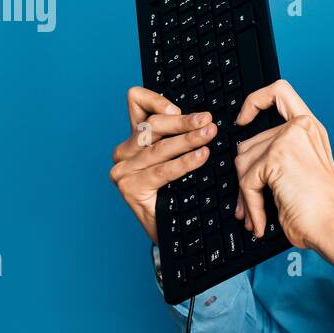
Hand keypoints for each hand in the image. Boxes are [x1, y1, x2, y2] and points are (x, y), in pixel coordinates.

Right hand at [109, 86, 217, 243]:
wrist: (170, 233)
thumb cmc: (176, 192)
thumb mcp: (177, 157)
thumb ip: (179, 135)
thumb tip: (203, 119)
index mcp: (134, 137)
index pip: (136, 103)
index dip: (155, 100)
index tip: (177, 108)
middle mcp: (124, 151)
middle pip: (152, 125)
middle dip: (183, 122)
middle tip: (207, 121)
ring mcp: (123, 170)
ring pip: (159, 147)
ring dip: (188, 140)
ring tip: (209, 135)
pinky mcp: (130, 187)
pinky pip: (162, 170)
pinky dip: (184, 162)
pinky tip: (201, 157)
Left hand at [233, 79, 333, 275]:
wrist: (333, 226)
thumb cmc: (322, 208)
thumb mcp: (302, 170)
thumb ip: (278, 154)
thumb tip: (242, 160)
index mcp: (310, 129)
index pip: (280, 91)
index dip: (255, 101)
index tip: (243, 120)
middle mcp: (302, 128)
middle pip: (249, 142)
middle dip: (245, 176)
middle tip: (249, 200)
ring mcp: (289, 140)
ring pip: (243, 162)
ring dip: (245, 194)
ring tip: (256, 214)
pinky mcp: (277, 157)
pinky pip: (246, 181)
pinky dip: (250, 206)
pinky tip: (259, 221)